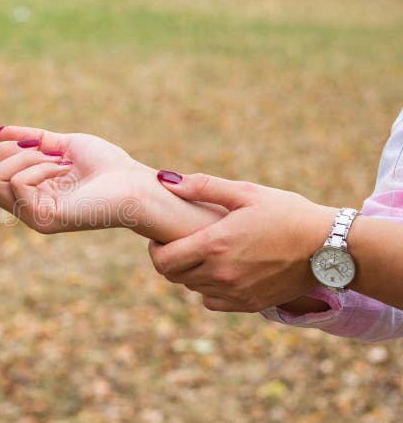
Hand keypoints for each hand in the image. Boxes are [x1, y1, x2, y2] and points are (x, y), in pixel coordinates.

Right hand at [0, 117, 151, 233]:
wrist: (135, 184)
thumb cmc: (108, 167)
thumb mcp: (64, 144)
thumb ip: (33, 140)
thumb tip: (0, 131)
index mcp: (27, 192)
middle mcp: (24, 207)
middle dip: (1, 152)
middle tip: (39, 148)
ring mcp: (31, 217)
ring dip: (23, 158)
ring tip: (57, 160)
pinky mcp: (42, 221)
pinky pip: (18, 183)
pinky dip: (38, 167)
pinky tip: (63, 169)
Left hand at [148, 171, 336, 311]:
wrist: (329, 247)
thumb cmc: (287, 213)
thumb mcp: (246, 193)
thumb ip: (203, 187)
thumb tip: (167, 181)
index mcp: (215, 245)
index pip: (164, 260)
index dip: (156, 250)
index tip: (162, 238)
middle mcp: (221, 274)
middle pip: (174, 276)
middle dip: (171, 259)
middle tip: (181, 243)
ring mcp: (235, 293)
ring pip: (192, 289)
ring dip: (190, 273)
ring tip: (203, 254)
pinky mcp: (249, 305)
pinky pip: (212, 302)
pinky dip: (209, 290)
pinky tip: (220, 271)